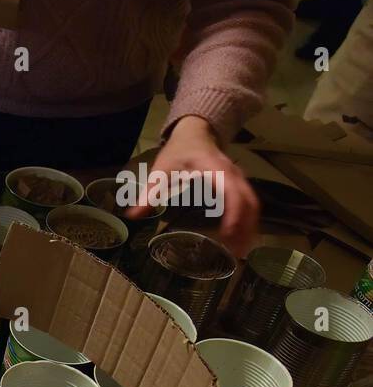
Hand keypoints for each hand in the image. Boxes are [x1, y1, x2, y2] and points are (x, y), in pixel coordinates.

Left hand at [128, 116, 259, 256]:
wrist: (195, 134)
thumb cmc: (179, 151)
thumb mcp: (162, 169)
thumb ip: (150, 192)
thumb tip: (134, 215)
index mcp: (215, 169)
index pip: (230, 190)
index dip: (233, 211)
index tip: (228, 232)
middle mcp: (232, 174)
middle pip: (247, 201)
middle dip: (245, 226)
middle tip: (236, 252)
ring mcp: (239, 179)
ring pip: (252, 203)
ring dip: (249, 226)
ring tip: (240, 251)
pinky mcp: (239, 185)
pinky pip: (249, 203)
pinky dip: (248, 220)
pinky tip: (240, 238)